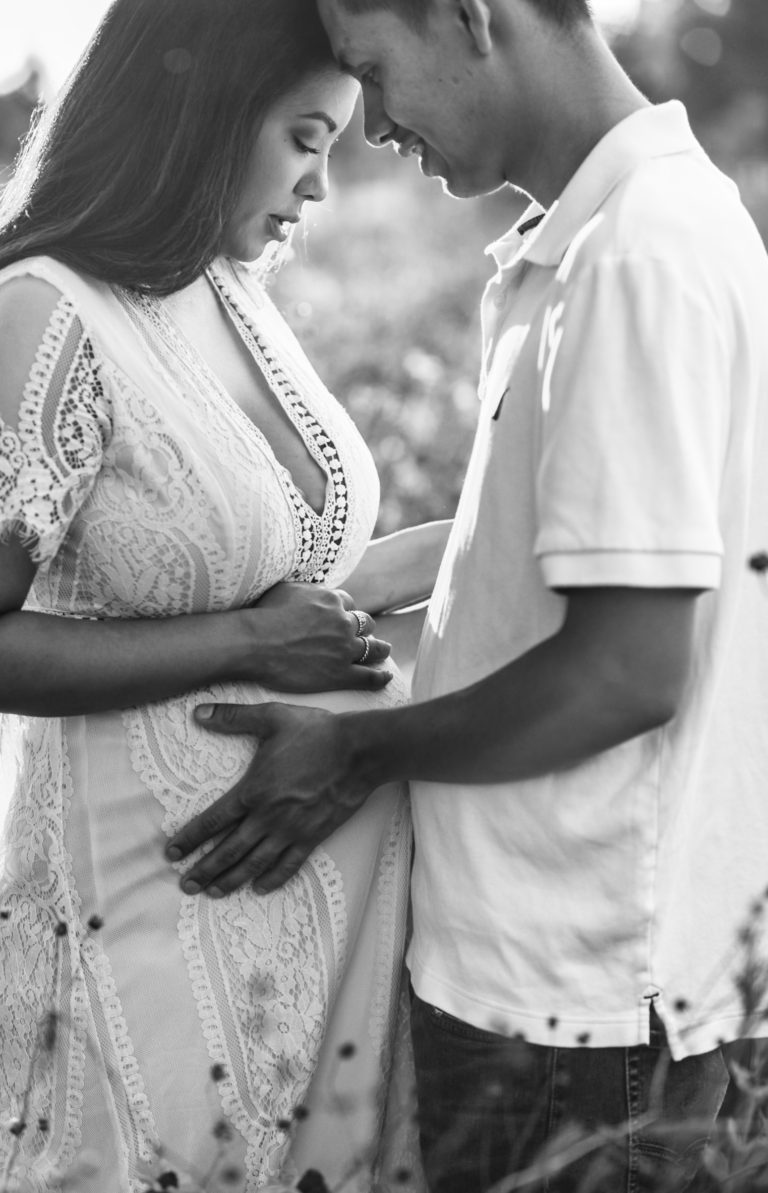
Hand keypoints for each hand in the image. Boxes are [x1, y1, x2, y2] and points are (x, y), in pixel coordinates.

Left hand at [165, 702, 373, 896]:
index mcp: (253, 790)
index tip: (172, 853)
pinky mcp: (313, 837)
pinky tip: (259, 887)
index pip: (212, 821)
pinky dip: (272, 879)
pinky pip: (289, 865)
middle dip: (204, 869)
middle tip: (185, 884)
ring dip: (231, 880)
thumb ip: (232, 717)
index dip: (190, 839)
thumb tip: (198, 712)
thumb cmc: (316, 733)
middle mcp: (268, 817)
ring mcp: (291, 830)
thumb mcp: (271, 717)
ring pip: (254, 863)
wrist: (358, 751)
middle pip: (228, 850)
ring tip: (213, 892)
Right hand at [241, 582, 390, 692]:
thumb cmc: (264, 615)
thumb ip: (305, 590)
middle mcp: (343, 623)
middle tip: (365, 633)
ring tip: (384, 650)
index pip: (348, 603)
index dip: (347, 610)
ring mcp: (344, 649)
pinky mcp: (340, 674)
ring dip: (379, 648)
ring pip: (372, 647)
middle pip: (364, 623)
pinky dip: (380, 677)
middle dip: (365, 627)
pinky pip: (368, 677)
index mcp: (331, 601)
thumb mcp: (286, 589)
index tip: (345, 616)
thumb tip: (310, 590)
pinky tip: (386, 676)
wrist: (256, 642)